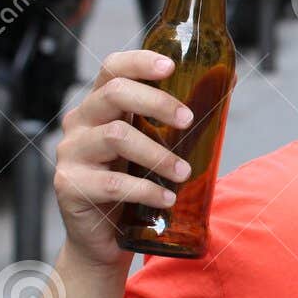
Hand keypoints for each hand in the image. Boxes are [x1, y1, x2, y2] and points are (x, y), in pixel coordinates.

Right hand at [54, 50, 193, 266]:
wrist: (104, 235)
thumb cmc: (133, 182)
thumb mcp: (153, 146)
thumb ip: (175, 120)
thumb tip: (227, 82)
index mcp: (101, 106)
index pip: (112, 69)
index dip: (139, 62)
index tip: (170, 66)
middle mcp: (80, 122)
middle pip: (113, 94)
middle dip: (157, 103)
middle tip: (188, 120)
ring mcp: (71, 153)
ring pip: (116, 137)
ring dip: (159, 155)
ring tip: (184, 172)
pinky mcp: (69, 185)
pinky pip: (112, 183)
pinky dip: (147, 190)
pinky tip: (167, 199)